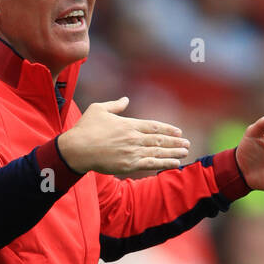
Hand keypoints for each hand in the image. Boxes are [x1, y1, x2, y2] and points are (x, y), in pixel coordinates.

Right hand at [57, 97, 189, 177]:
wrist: (77, 150)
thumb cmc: (85, 129)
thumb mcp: (99, 109)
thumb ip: (115, 105)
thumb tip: (126, 99)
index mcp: (129, 124)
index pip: (154, 126)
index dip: (168, 129)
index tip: (178, 132)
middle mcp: (134, 137)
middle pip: (160, 139)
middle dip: (175, 142)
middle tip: (187, 143)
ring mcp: (132, 152)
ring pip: (158, 151)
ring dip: (174, 152)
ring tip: (185, 153)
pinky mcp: (128, 165)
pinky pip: (151, 164)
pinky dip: (164, 163)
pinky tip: (175, 164)